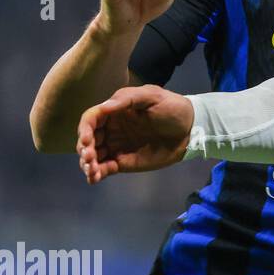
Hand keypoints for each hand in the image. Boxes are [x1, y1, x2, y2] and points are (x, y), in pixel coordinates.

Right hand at [77, 85, 193, 183]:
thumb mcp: (153, 96)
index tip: (86, 141)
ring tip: (93, 171)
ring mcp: (116, 146)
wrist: (190, 129)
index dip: (83, 130)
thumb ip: (129, 99)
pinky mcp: (123, 161)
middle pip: (88, 139)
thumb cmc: (172, 107)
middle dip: (84, 149)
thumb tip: (104, 107)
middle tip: (90, 158)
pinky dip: (97, 173)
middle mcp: (111, 129)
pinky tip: (95, 178)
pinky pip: (105, 168)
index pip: (90, 119)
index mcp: (114, 111)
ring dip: (87, 164)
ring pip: (93, 156)